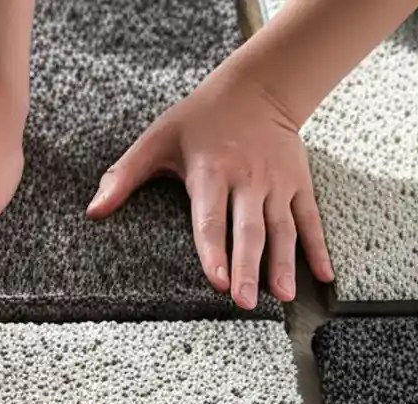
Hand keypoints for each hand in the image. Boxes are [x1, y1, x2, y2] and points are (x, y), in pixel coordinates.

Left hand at [85, 69, 334, 309]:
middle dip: (248, 267)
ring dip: (284, 264)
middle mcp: (247, 180)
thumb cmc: (199, 118)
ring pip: (282, 229)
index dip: (214, 250)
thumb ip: (124, 176)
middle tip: (244, 302)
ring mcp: (276, 183)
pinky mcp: (298, 184)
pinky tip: (324, 277)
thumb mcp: (156, 139)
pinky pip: (310, 219)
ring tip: (283, 297)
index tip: (216, 280)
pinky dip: (318, 248)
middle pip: (249, 230)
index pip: (211, 218)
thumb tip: (94, 211)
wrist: (257, 87)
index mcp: (210, 172)